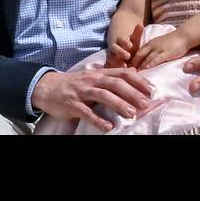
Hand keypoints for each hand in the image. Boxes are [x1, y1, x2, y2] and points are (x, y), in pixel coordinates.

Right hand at [30, 67, 157, 132]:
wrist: (47, 87)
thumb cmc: (74, 84)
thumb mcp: (93, 77)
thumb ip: (111, 77)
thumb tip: (133, 75)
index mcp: (99, 74)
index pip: (122, 73)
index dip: (138, 80)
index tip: (152, 89)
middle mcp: (92, 80)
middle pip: (115, 84)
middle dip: (132, 93)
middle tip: (146, 104)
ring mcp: (82, 92)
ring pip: (103, 95)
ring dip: (118, 104)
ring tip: (131, 114)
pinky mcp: (72, 104)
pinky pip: (86, 112)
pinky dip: (98, 120)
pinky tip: (109, 127)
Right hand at [105, 23, 143, 67]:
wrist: (125, 61)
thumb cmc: (131, 51)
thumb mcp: (135, 43)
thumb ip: (137, 34)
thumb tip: (140, 24)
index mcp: (119, 42)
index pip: (120, 40)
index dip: (124, 42)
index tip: (131, 45)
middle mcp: (113, 50)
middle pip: (114, 49)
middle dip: (120, 52)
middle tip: (128, 56)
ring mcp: (110, 58)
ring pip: (110, 58)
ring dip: (116, 62)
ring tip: (124, 66)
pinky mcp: (108, 67)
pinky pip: (108, 68)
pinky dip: (112, 70)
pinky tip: (117, 73)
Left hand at [129, 28, 194, 70]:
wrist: (184, 36)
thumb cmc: (173, 42)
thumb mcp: (160, 45)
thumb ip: (153, 52)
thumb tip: (147, 61)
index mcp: (149, 44)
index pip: (137, 52)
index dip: (131, 60)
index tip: (125, 68)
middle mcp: (152, 45)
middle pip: (138, 55)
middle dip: (132, 64)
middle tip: (125, 73)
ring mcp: (158, 48)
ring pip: (145, 57)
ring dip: (138, 66)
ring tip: (132, 74)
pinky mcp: (165, 52)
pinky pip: (155, 58)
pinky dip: (149, 64)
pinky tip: (145, 69)